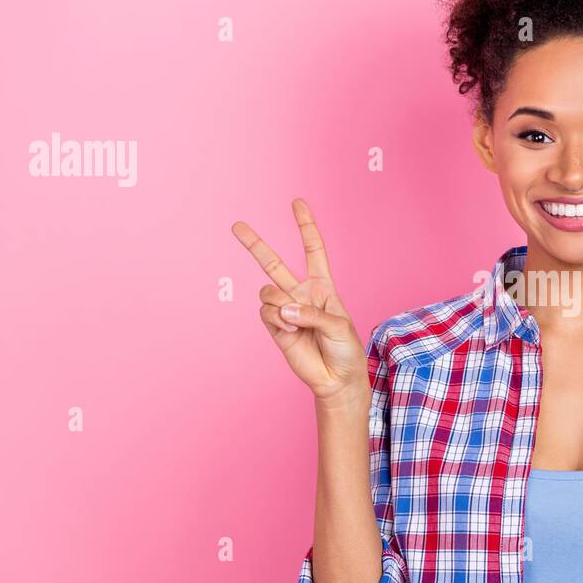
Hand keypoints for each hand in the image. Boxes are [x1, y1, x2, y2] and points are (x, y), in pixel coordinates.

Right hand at [231, 199, 368, 407]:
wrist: (336, 379)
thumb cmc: (346, 349)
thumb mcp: (339, 325)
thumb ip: (312, 313)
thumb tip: (283, 309)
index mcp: (322, 286)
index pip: (313, 250)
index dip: (305, 226)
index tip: (297, 203)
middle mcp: (300, 294)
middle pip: (274, 263)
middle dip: (255, 244)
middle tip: (237, 225)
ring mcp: (286, 310)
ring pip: (267, 291)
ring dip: (278, 303)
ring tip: (293, 321)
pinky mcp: (275, 327)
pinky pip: (265, 312)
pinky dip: (276, 319)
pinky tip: (289, 331)